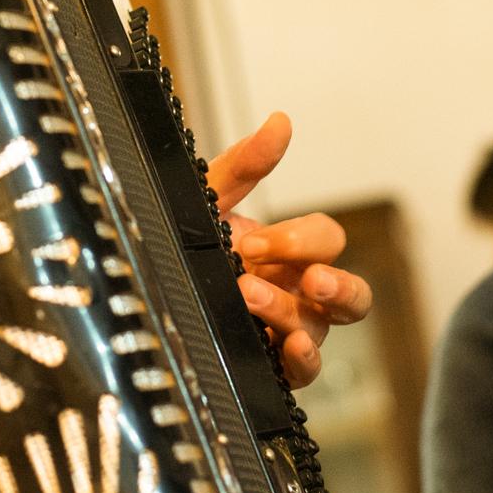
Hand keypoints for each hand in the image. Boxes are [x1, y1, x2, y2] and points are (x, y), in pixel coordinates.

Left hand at [205, 112, 373, 387]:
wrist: (140, 287)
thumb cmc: (182, 240)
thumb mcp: (207, 199)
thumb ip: (246, 164)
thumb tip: (281, 121)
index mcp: (288, 254)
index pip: (326, 242)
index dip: (299, 240)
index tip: (252, 242)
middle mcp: (296, 294)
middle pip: (353, 295)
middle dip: (338, 285)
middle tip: (312, 279)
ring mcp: (286, 332)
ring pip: (320, 328)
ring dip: (289, 312)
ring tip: (249, 298)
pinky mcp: (268, 367)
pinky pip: (305, 372)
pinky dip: (304, 361)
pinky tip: (290, 347)